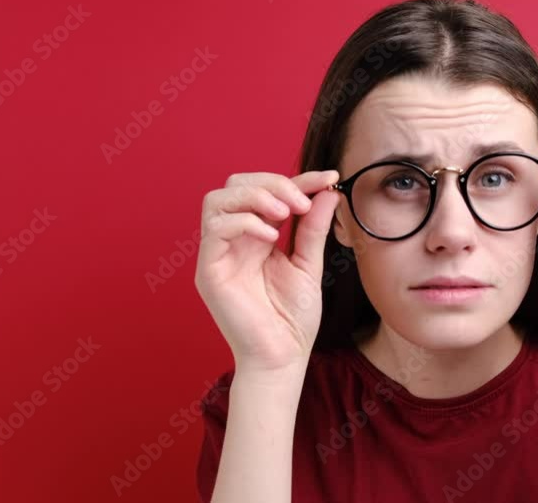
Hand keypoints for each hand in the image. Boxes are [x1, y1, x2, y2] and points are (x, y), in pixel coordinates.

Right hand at [194, 170, 340, 371]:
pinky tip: (269, 237)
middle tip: (301, 203)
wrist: (282, 358)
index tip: (329, 178)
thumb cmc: (292, 320)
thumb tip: (328, 191)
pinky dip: (244, 221)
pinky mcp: (208, 270)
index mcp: (256, 236)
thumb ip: (314, 227)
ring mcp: (217, 254)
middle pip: (235, 184)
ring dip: (255, 196)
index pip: (268, 191)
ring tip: (284, 214)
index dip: (297, 179)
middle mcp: (233, 240)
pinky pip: (214, 228)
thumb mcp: (309, 264)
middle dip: (272, 182)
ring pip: (217, 198)